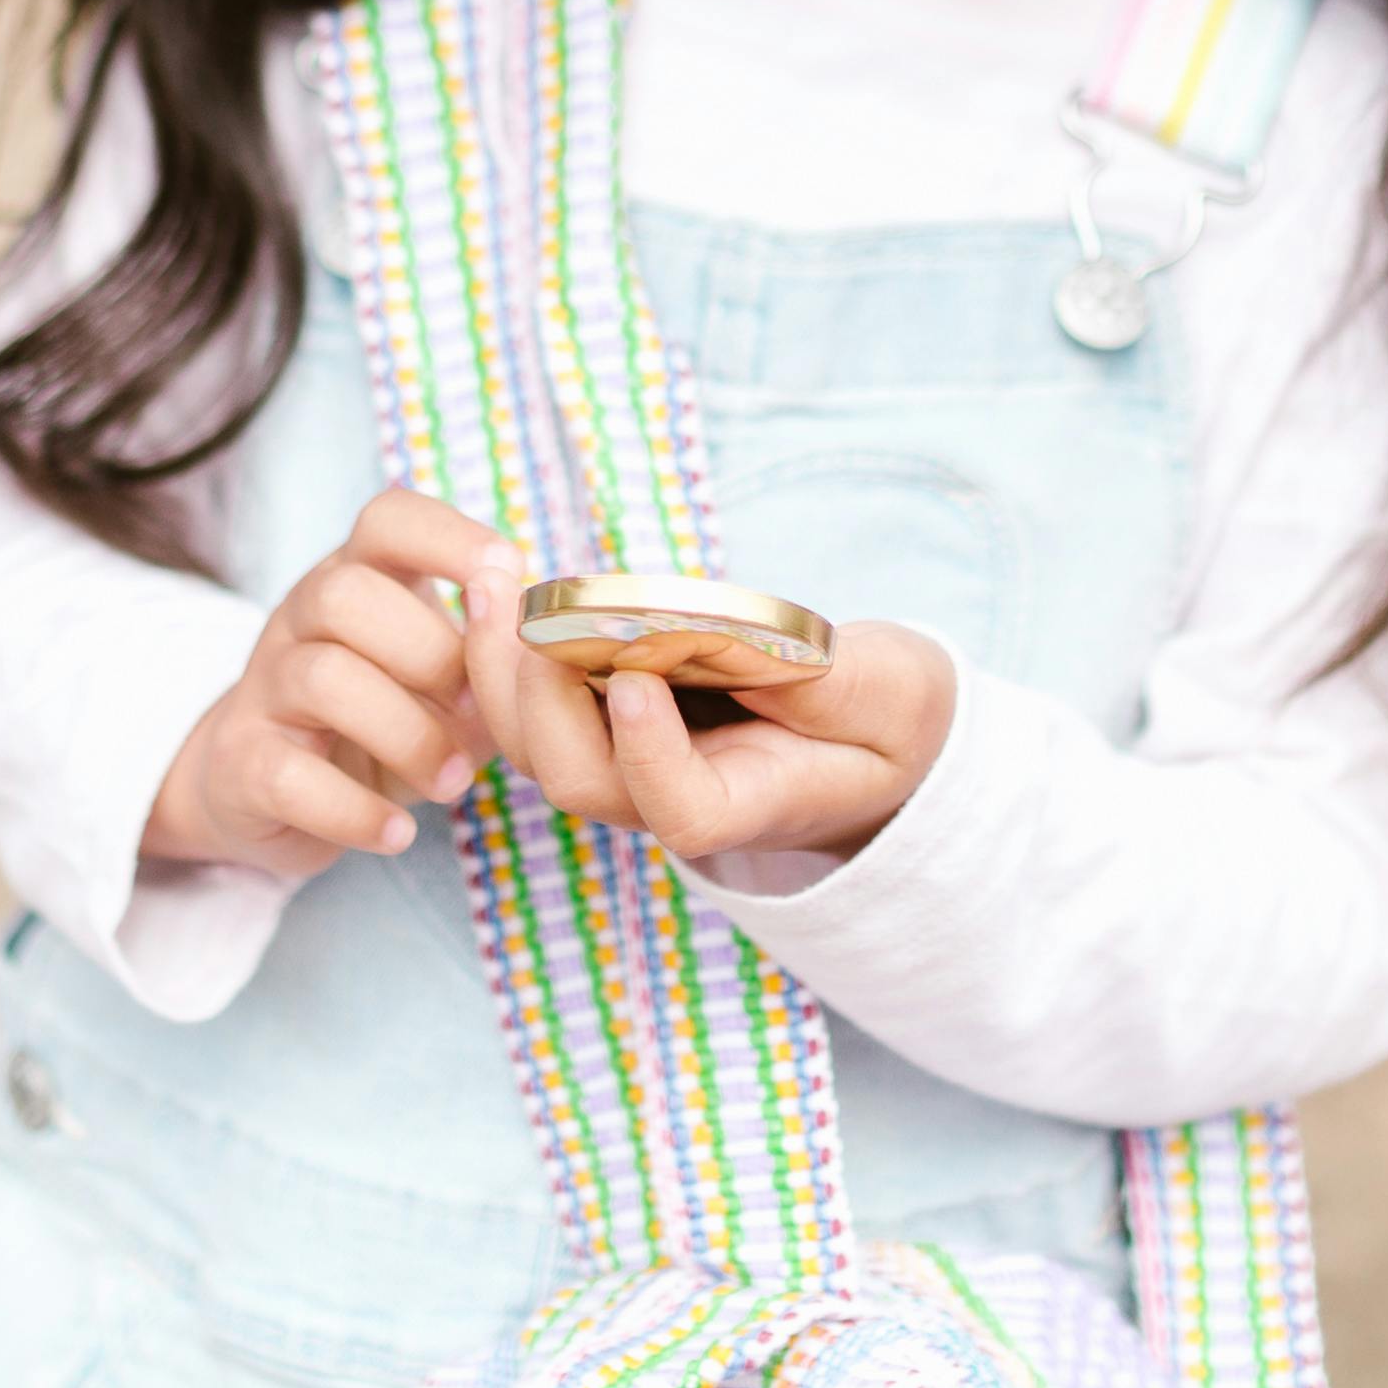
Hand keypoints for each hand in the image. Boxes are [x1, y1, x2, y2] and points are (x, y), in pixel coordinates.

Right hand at [141, 490, 512, 877]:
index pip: (386, 519)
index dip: (448, 535)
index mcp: (356, 578)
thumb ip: (488, 661)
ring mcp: (263, 687)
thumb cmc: (379, 717)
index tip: (507, 568)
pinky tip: (397, 832)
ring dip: (408, 735)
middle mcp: (299, 618)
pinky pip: (291, 776)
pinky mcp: (240, 762)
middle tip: (479, 712)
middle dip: (430, 653)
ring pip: (323, 678)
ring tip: (453, 783)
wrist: (262, 787)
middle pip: (345, 594)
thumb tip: (550, 658)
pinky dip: (357, 811)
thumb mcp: (437, 677)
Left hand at [487, 611, 959, 870]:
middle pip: (581, 779)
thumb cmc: (884, 718)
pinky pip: (537, 702)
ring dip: (503, 666)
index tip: (640, 681)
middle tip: (527, 603)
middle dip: (541, 697)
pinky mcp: (611, 724)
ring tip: (495, 575)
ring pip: (539, 746)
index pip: (683, 812)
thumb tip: (733, 638)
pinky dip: (511, 646)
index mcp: (753, 801)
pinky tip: (503, 578)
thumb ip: (829, 678)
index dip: (649, 757)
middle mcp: (674, 797)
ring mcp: (632, 766)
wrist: (869, 738)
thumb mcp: (892, 693)